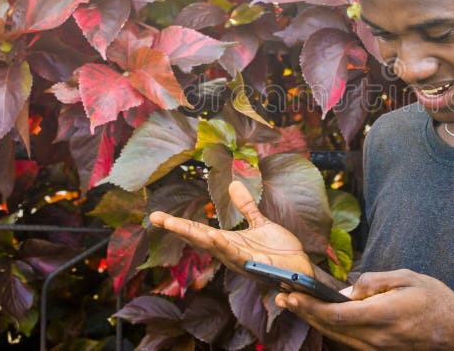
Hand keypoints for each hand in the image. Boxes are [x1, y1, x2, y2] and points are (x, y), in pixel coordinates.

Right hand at [149, 180, 313, 276]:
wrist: (299, 269)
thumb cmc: (279, 251)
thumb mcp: (260, 223)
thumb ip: (245, 207)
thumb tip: (232, 184)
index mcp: (228, 242)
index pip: (198, 230)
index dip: (178, 223)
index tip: (156, 215)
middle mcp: (228, 252)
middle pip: (197, 238)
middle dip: (177, 228)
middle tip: (155, 218)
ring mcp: (238, 259)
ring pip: (211, 246)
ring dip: (193, 235)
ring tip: (174, 224)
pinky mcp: (252, 263)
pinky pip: (235, 254)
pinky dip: (223, 245)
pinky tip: (212, 236)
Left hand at [275, 269, 453, 350]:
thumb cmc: (437, 302)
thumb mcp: (409, 279)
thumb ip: (375, 282)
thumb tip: (347, 288)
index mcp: (384, 315)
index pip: (337, 314)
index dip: (310, 306)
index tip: (291, 294)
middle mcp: (377, 338)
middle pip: (330, 328)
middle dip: (304, 312)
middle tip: (282, 297)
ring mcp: (378, 349)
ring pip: (337, 337)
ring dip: (314, 321)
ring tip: (296, 305)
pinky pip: (349, 342)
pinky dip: (331, 329)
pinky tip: (322, 317)